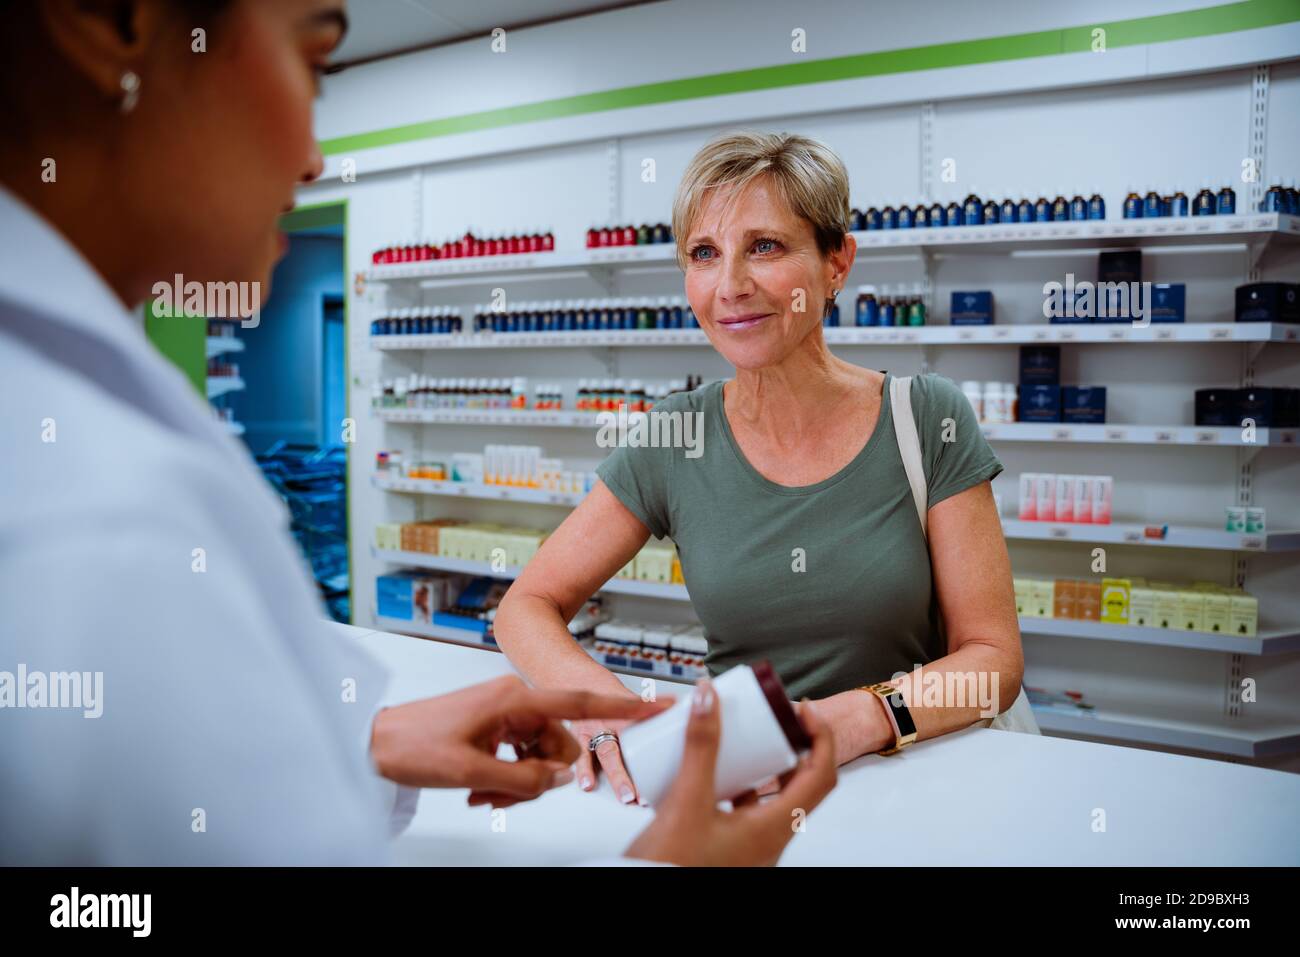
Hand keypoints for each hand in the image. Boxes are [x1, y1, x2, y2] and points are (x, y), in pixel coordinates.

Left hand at [370, 675, 671, 808]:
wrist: (376, 741)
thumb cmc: (413, 742)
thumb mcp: (472, 771)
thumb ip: (524, 779)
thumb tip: (558, 781)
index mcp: (515, 698)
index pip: (580, 703)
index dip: (621, 707)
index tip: (655, 705)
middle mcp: (516, 700)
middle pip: (558, 745)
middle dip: (538, 778)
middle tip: (503, 798)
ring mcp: (506, 713)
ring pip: (540, 756)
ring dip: (518, 783)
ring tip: (484, 795)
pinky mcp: (496, 726)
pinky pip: (522, 756)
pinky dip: (508, 778)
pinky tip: (483, 790)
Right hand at [624, 678, 836, 865]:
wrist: (637, 893)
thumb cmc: (670, 868)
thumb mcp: (685, 800)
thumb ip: (699, 748)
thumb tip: (709, 700)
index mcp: (773, 830)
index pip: (820, 776)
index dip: (819, 737)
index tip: (802, 710)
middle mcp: (769, 840)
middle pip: (797, 783)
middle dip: (785, 744)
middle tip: (768, 718)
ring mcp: (750, 846)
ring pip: (768, 796)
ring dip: (758, 764)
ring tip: (736, 739)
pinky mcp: (729, 848)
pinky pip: (744, 809)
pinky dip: (735, 784)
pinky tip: (711, 773)